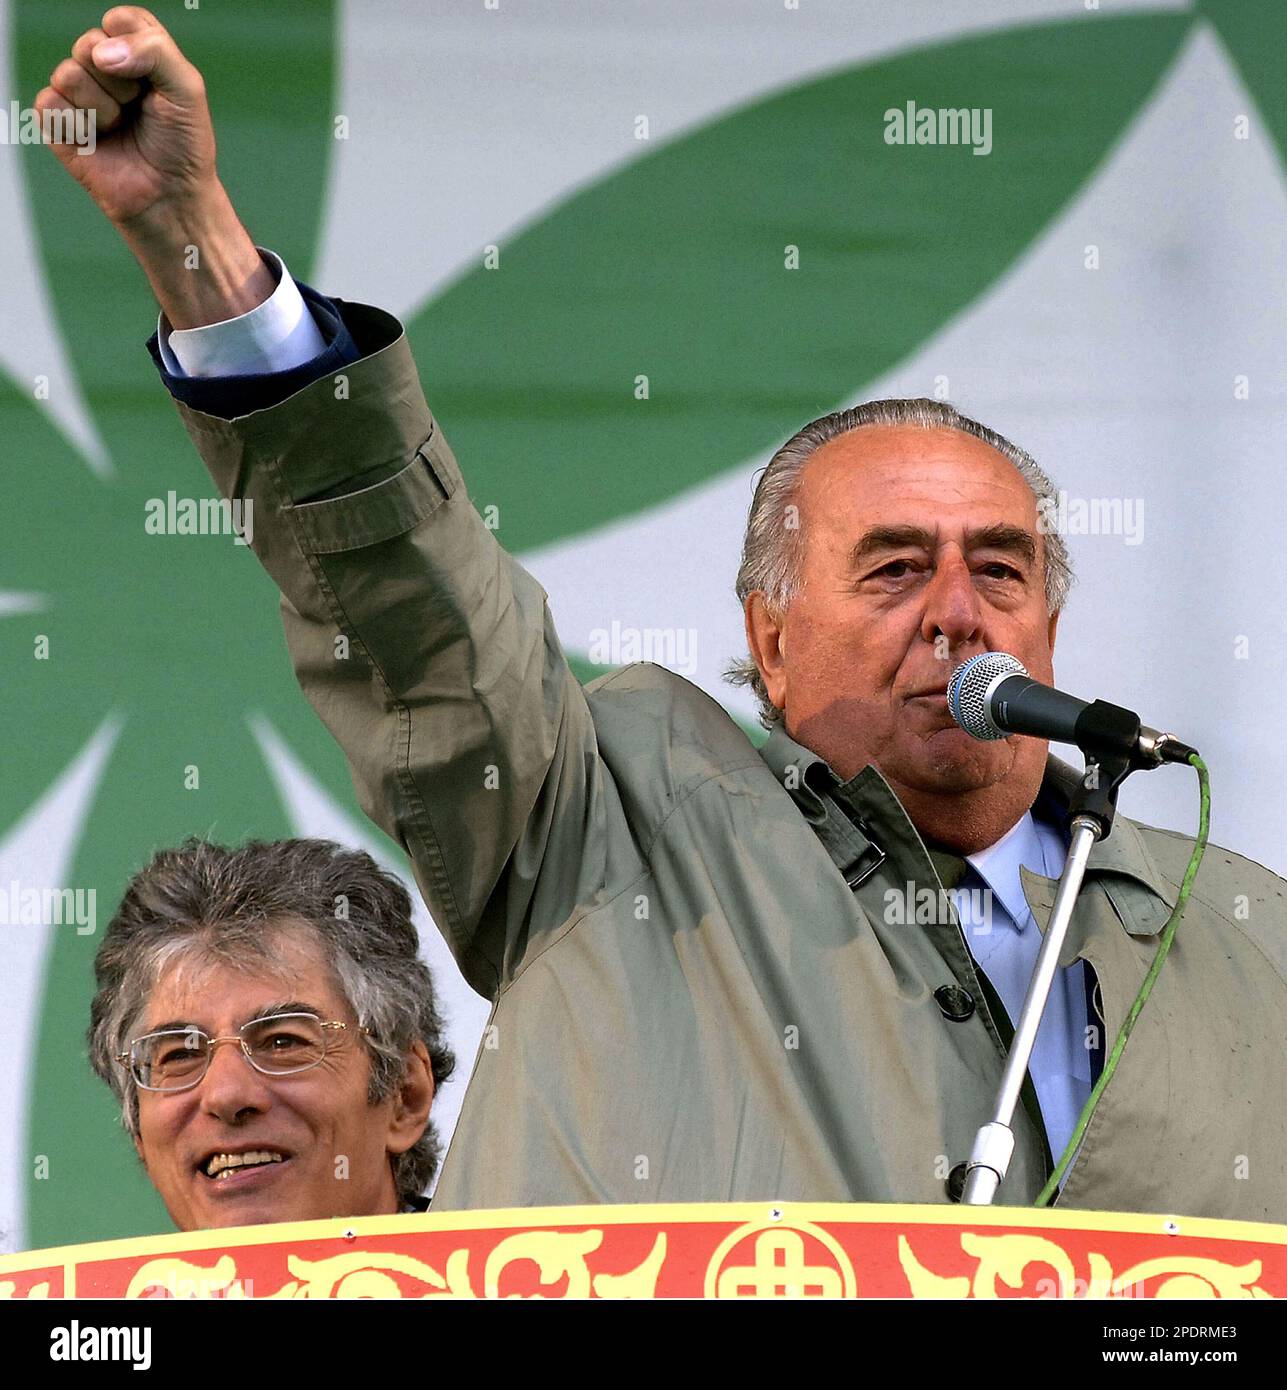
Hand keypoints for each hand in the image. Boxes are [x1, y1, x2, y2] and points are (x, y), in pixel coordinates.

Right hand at [35, 6, 215, 230]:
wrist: (171, 197)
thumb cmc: (183, 146)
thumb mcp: (187, 90)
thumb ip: (155, 50)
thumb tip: (101, 53)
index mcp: (135, 50)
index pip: (120, 20)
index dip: (137, 49)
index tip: (156, 83)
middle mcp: (103, 66)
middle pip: (90, 43)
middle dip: (122, 83)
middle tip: (139, 110)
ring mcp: (78, 93)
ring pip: (69, 74)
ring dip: (103, 108)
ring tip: (121, 128)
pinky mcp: (57, 122)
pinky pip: (50, 103)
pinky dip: (79, 126)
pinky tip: (98, 142)